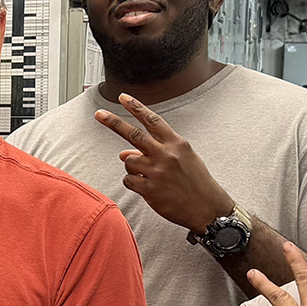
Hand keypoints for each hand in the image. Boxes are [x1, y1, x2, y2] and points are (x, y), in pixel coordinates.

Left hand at [95, 94, 233, 231]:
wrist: (207, 208)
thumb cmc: (195, 181)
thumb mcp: (182, 159)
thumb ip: (156, 151)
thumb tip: (123, 152)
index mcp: (176, 143)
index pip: (152, 120)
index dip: (136, 107)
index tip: (122, 97)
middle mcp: (166, 154)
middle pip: (134, 134)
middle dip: (114, 122)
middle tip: (99, 114)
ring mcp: (157, 172)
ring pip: (128, 161)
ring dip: (132, 167)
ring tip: (148, 176)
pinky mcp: (150, 190)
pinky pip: (128, 180)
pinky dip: (132, 182)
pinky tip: (147, 188)